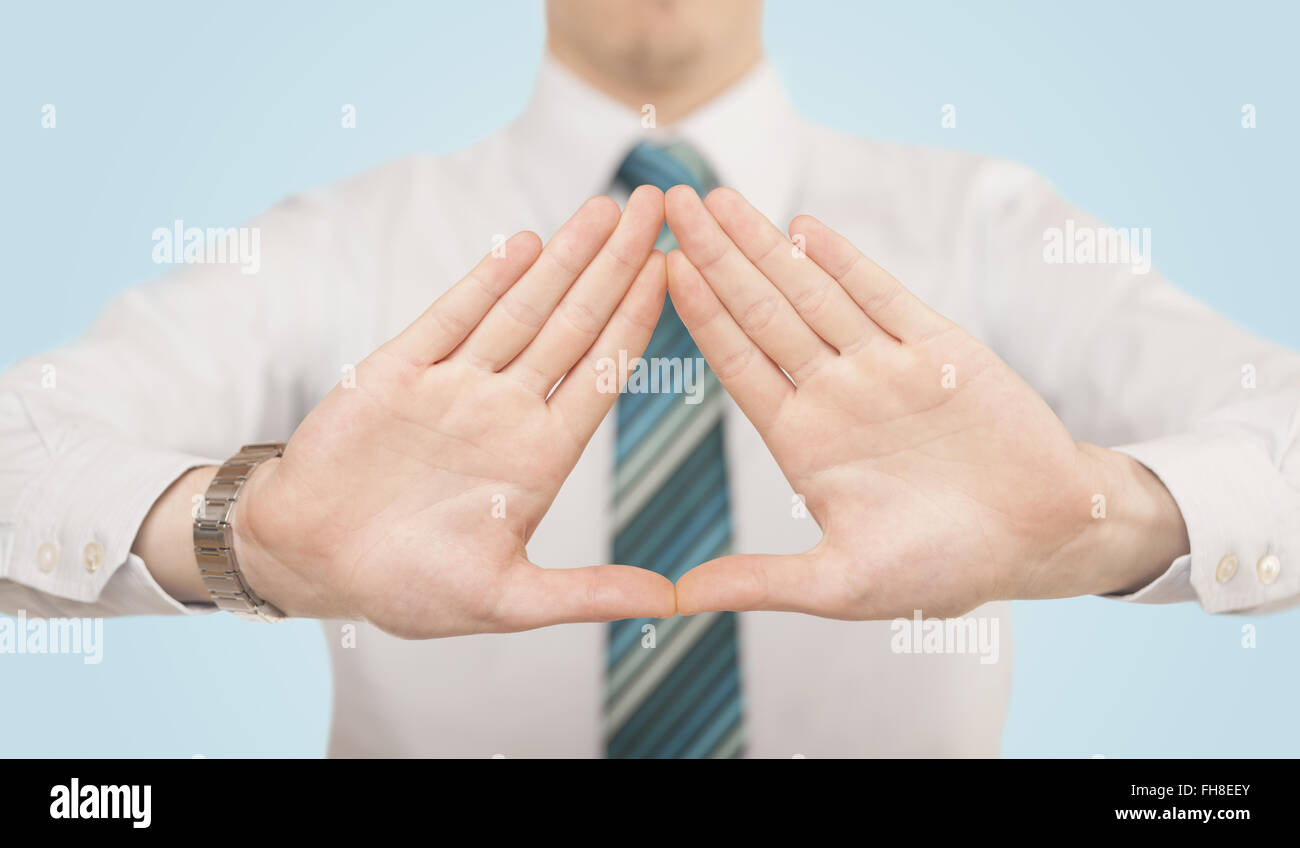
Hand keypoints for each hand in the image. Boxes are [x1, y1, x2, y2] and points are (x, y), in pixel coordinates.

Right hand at [233, 187, 676, 637]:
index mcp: (539, 459)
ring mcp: (454, 386)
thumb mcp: (505, 601)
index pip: (602, 374)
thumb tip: (671, 603)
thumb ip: (586, 594)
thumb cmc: (403, 587)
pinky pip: (451, 315)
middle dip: (616, 266)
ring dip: (564, 258)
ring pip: (520, 309)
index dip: (639, 321)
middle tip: (655, 207)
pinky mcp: (398, 371)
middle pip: (574, 325)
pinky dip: (487, 279)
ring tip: (606, 208)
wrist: (307, 562)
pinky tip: (526, 243)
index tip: (678, 271)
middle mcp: (505, 411)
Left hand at [664, 186, 1188, 618]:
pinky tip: (802, 228)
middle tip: (669, 203)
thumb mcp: (843, 583)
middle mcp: (834, 394)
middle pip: (761, 312)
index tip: (656, 270)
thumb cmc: (946, 568)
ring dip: (765, 245)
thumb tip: (676, 600)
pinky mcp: (937, 348)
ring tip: (717, 201)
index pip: (737, 364)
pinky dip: (844, 262)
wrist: (1045, 538)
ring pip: (811, 293)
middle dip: (715, 258)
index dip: (698, 315)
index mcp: (803, 442)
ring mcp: (882, 366)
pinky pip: (882, 295)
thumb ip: (762, 581)